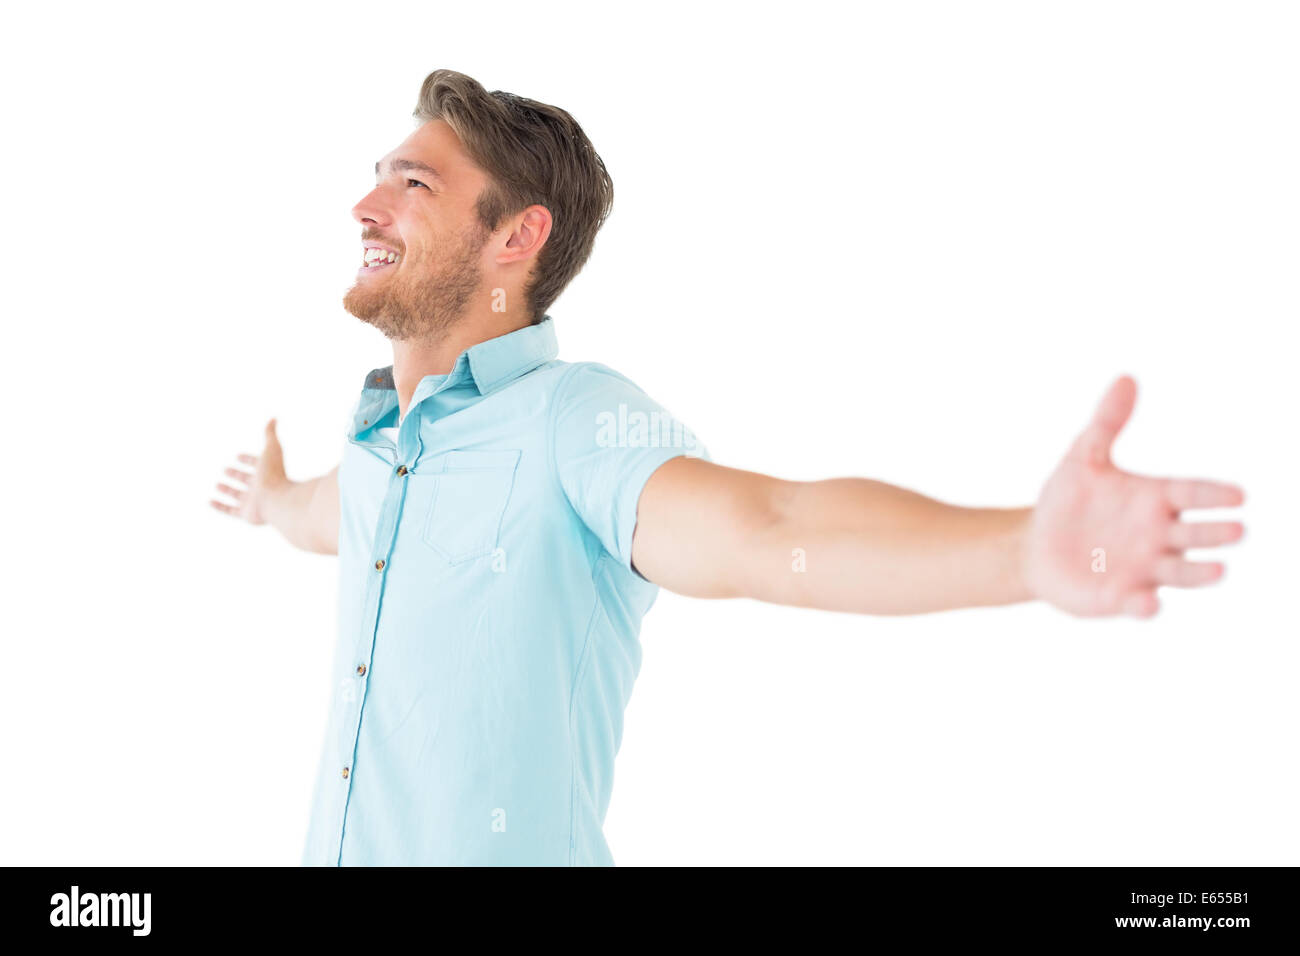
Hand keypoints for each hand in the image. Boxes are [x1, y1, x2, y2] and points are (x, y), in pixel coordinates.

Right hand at [209, 417, 288, 525]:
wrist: (278, 499)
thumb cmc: (275, 474)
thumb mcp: (271, 449)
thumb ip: (270, 434)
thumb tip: (273, 418)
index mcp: (267, 472)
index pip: (256, 464)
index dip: (248, 459)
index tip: (238, 456)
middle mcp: (260, 487)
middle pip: (247, 480)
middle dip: (237, 474)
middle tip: (226, 470)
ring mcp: (253, 501)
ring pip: (238, 495)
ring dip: (228, 489)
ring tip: (218, 484)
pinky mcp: (246, 514)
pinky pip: (230, 510)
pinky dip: (219, 506)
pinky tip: (209, 501)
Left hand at [1023, 376, 1244, 617]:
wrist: (1035, 546)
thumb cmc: (1068, 501)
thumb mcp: (1083, 458)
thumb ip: (1107, 422)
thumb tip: (1126, 377)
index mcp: (1156, 499)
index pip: (1192, 493)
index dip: (1213, 494)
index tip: (1238, 495)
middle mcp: (1159, 536)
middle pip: (1194, 532)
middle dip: (1214, 532)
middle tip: (1237, 529)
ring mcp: (1143, 570)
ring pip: (1179, 572)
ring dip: (1198, 572)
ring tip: (1218, 569)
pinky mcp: (1120, 598)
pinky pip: (1137, 603)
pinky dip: (1144, 605)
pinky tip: (1148, 603)